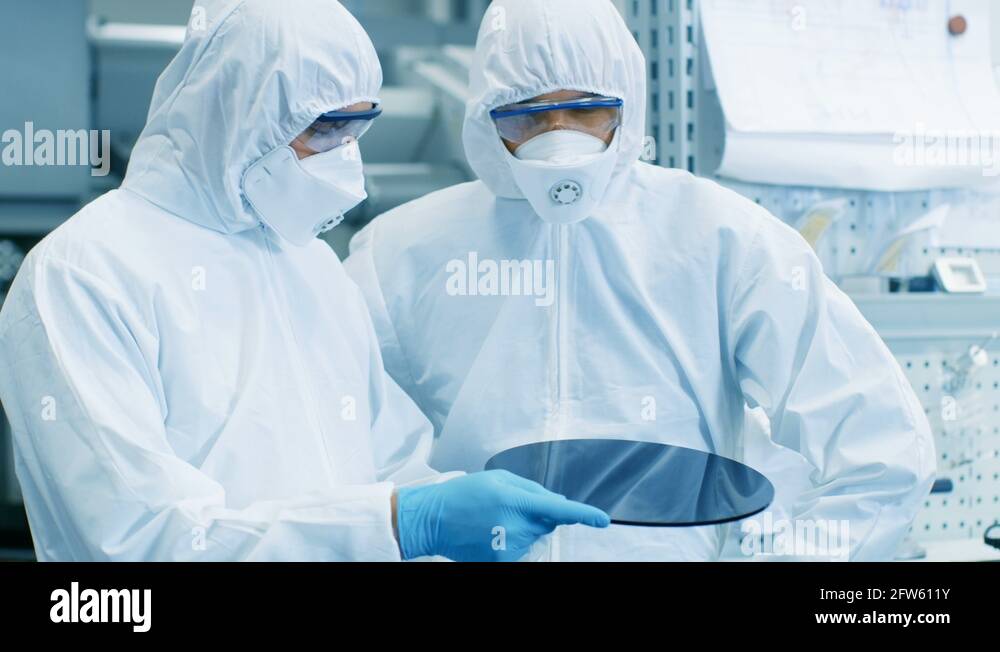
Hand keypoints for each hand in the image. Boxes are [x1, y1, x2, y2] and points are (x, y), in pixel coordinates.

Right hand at [395, 470, 609, 561]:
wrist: (433, 520)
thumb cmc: (464, 494)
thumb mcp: (498, 479)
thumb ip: (532, 489)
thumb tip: (559, 503)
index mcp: (515, 501)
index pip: (559, 510)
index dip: (584, 514)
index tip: (603, 520)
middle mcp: (515, 527)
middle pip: (547, 523)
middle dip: (538, 514)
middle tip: (508, 507)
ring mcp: (508, 548)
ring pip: (534, 537)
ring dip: (523, 528)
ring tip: (494, 520)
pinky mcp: (501, 562)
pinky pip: (521, 550)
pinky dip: (512, 542)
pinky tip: (490, 533)